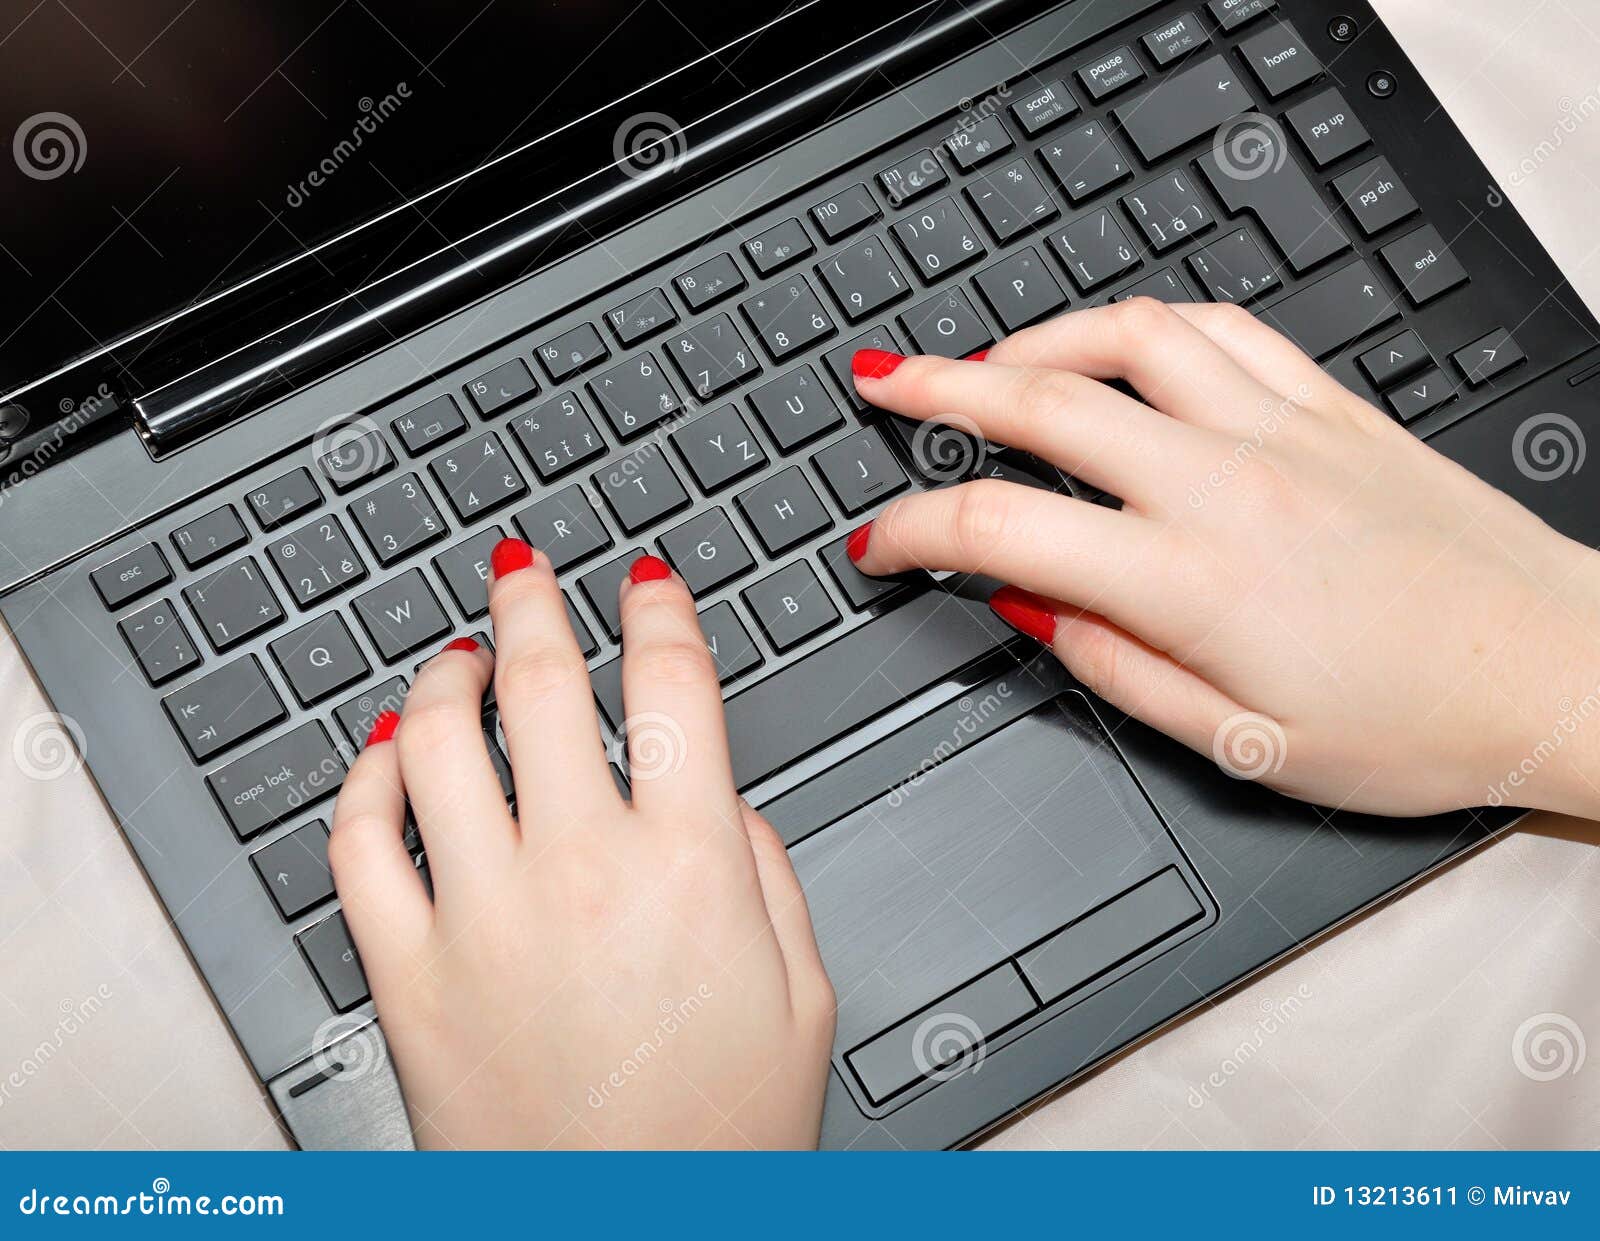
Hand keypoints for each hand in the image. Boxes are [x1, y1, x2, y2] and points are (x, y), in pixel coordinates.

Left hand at [329, 545, 834, 1148]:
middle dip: (535, 605)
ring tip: (460, 657)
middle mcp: (577, 871)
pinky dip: (363, 782)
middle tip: (527, 571)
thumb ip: (765, 873)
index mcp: (688, 867)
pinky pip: (359, 847)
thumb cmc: (719, 1140)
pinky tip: (384, 754)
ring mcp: (478, 918)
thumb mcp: (801, 995)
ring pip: (436, 745)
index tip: (649, 583)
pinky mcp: (406, 975)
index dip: (661, 612)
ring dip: (446, 677)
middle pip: (542, 686)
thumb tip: (717, 799)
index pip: (672, 687)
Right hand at [847, 300, 1599, 817]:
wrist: (1552, 672)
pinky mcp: (1333, 407)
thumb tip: (1026, 612)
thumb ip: (1115, 670)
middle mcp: (1227, 484)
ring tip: (988, 362)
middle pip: (1043, 403)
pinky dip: (1150, 324)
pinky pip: (1224, 328)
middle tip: (880, 383)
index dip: (916, 531)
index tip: (878, 543)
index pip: (1004, 530)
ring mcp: (1282, 430)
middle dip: (937, 390)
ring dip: (1037, 339)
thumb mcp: (1240, 745)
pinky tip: (1120, 344)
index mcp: (1192, 581)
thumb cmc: (1411, 725)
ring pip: (1129, 338)